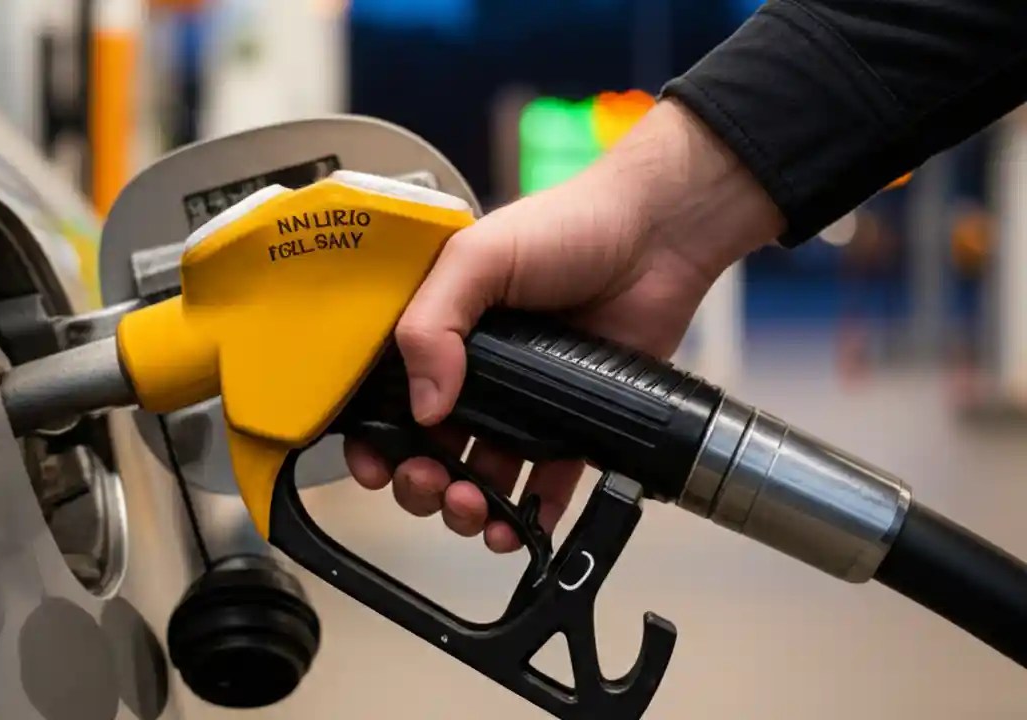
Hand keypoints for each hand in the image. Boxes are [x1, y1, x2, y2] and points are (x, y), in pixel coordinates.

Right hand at [343, 99, 784, 551]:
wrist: (657, 236)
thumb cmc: (564, 228)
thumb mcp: (476, 258)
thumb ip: (432, 324)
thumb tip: (422, 407)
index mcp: (438, 334)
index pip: (385, 399)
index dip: (373, 440)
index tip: (374, 467)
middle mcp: (473, 374)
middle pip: (427, 452)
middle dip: (421, 484)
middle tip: (433, 485)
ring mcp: (523, 404)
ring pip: (480, 479)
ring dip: (469, 509)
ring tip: (477, 510)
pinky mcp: (574, 425)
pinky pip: (547, 485)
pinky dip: (532, 517)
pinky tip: (524, 529)